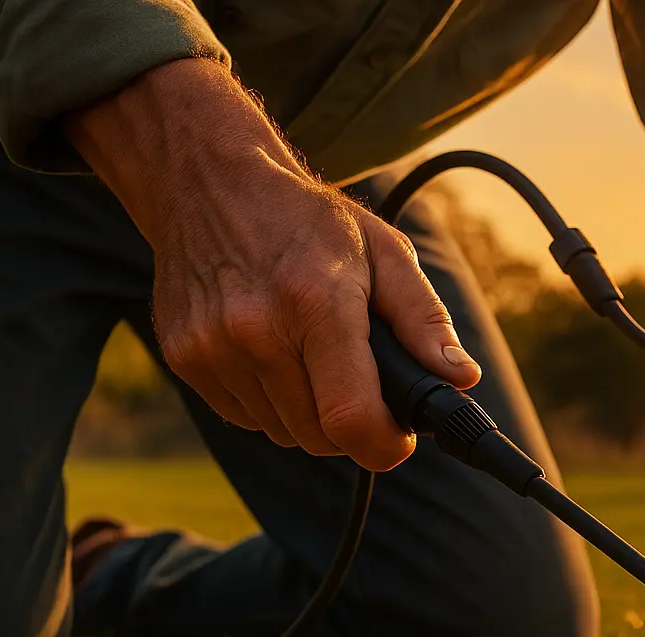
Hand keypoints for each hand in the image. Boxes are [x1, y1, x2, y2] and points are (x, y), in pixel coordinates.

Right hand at [67, 59, 479, 470]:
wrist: (208, 182)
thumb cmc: (307, 220)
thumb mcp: (383, 252)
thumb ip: (424, 320)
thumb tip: (461, 377)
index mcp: (315, 302)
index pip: (350, 416)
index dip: (384, 446)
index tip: (399, 440)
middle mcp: (256, 329)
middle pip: (320, 437)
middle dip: (354, 430)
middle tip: (367, 394)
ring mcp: (212, 347)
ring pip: (283, 433)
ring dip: (312, 418)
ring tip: (319, 364)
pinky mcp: (183, 358)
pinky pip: (245, 418)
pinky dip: (272, 405)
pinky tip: (278, 358)